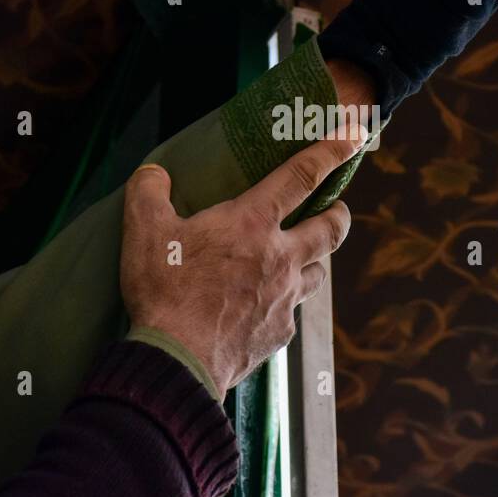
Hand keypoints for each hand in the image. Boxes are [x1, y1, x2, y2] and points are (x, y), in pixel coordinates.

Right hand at [120, 134, 359, 395]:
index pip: (301, 176)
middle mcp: (280, 256)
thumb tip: (154, 173)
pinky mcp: (280, 332)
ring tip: (301, 258)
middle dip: (340, 214)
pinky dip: (286, 302)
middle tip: (337, 209)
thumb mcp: (144, 232)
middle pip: (331, 229)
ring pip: (319, 272)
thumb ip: (148, 193)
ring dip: (315, 260)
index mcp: (252, 223)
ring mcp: (285, 297)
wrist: (178, 359)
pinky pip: (293, 311)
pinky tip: (268, 305)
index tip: (354, 136)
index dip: (330, 152)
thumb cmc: (164, 290)